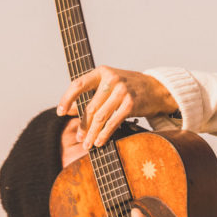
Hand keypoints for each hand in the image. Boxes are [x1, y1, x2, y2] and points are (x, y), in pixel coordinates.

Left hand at [57, 66, 177, 150]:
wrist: (156, 88)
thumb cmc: (129, 87)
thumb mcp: (109, 84)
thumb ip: (90, 94)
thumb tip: (68, 110)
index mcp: (102, 71)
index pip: (78, 84)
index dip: (67, 99)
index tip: (60, 112)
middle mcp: (111, 79)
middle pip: (90, 107)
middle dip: (83, 125)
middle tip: (80, 138)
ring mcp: (122, 91)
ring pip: (100, 117)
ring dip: (92, 133)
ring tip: (88, 144)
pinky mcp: (130, 104)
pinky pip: (113, 122)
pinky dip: (105, 134)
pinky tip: (100, 142)